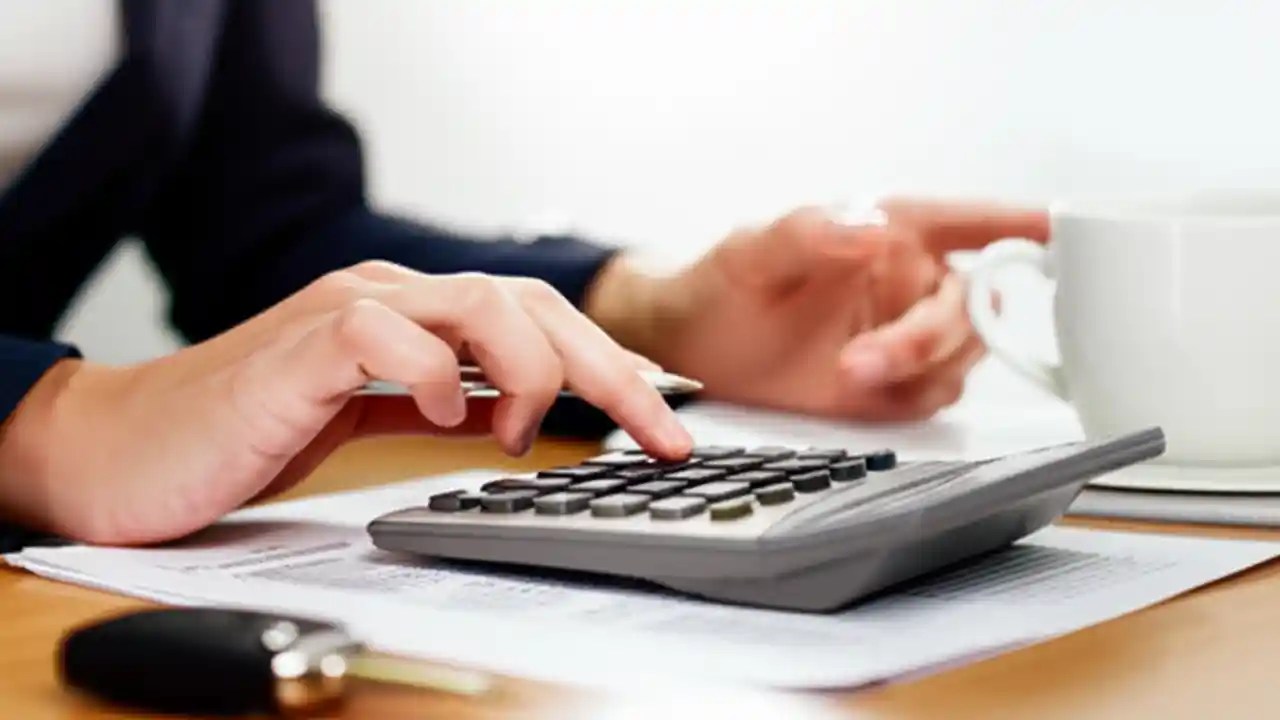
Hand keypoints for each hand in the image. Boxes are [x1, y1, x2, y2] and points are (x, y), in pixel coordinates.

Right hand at [0, 262, 691, 544]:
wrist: (134, 448)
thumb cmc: (255, 431)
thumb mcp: (378, 417)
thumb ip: (448, 404)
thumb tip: (528, 416)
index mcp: (418, 315)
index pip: (539, 319)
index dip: (611, 361)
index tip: (666, 411)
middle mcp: (393, 299)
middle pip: (530, 303)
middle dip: (609, 368)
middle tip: (659, 427)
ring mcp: (348, 313)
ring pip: (477, 302)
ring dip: (531, 368)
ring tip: (527, 432)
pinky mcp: (300, 348)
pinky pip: (383, 335)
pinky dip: (429, 374)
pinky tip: (440, 415)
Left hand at [588, 198, 1046, 421]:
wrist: (694, 346)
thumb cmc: (723, 282)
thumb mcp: (752, 252)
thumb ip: (806, 235)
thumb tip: (870, 229)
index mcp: (888, 233)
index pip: (968, 222)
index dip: (1019, 226)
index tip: (1061, 230)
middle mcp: (907, 283)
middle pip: (970, 305)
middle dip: (931, 334)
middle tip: (871, 357)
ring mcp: (904, 336)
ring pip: (960, 355)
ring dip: (919, 369)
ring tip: (849, 375)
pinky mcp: (892, 386)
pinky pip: (933, 396)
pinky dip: (912, 399)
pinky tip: (866, 395)